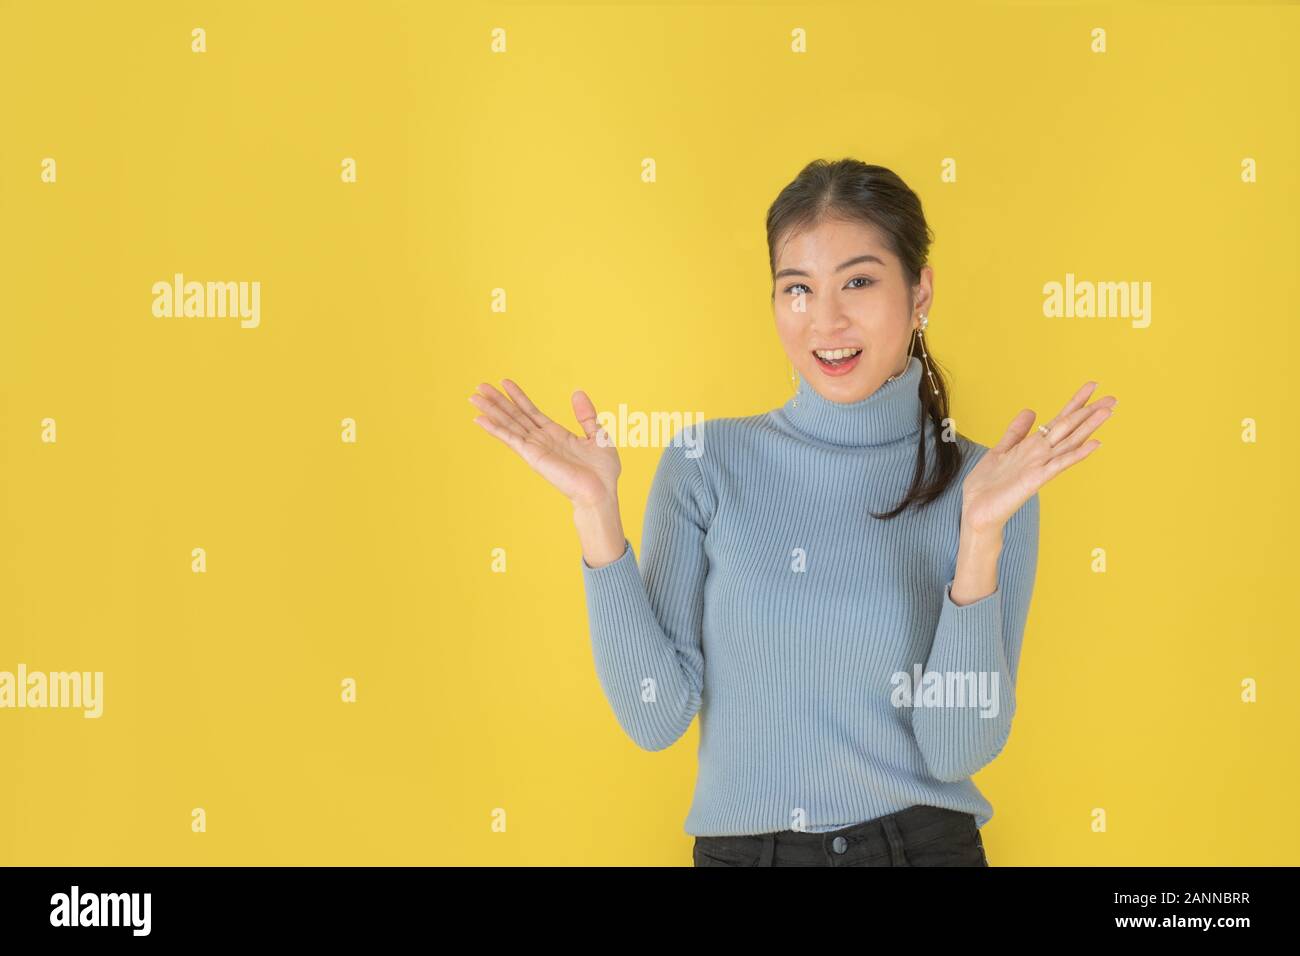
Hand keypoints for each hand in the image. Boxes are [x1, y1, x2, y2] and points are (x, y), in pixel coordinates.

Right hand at [469, 379, 620, 508]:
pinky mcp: (532, 456)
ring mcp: (535, 448)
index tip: (505, 382)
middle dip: (498, 401)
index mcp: (556, 435)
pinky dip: (495, 428)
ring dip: (491, 411)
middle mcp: (542, 440)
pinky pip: (511, 438)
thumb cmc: (602, 472)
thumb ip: (586, 415)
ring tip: (474, 397)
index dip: (518, 397)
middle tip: (480, 386)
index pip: (531, 411)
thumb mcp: (598, 435)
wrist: (600, 492)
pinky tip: (480, 419)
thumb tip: (577, 392)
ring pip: (509, 424)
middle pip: (515, 416)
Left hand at [961, 380, 1116, 534]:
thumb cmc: (987, 486)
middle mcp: (1041, 455)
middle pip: (1070, 428)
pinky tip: (1095, 444)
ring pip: (1069, 441)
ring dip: (1089, 426)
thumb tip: (1031, 411)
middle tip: (1113, 397)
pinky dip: (1076, 454)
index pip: (1059, 420)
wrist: (977, 511)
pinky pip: (1059, 464)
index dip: (1075, 402)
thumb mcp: (1000, 450)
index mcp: (1034, 446)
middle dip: (1090, 412)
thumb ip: (1016, 432)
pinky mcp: (1035, 479)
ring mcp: (1040, 466)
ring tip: (1109, 411)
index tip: (1092, 385)